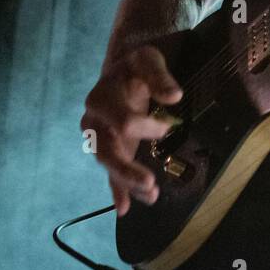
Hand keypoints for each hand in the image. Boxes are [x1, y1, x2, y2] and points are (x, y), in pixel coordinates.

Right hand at [81, 45, 183, 215]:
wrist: (122, 71)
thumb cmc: (136, 67)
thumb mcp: (148, 60)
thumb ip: (159, 76)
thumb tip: (175, 97)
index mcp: (101, 99)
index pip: (123, 122)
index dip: (147, 127)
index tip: (169, 125)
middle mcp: (94, 122)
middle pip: (107, 151)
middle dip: (127, 169)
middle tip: (149, 183)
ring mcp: (100, 139)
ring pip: (110, 165)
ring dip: (128, 183)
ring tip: (152, 196)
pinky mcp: (110, 149)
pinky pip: (111, 173)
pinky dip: (118, 191)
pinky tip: (125, 208)